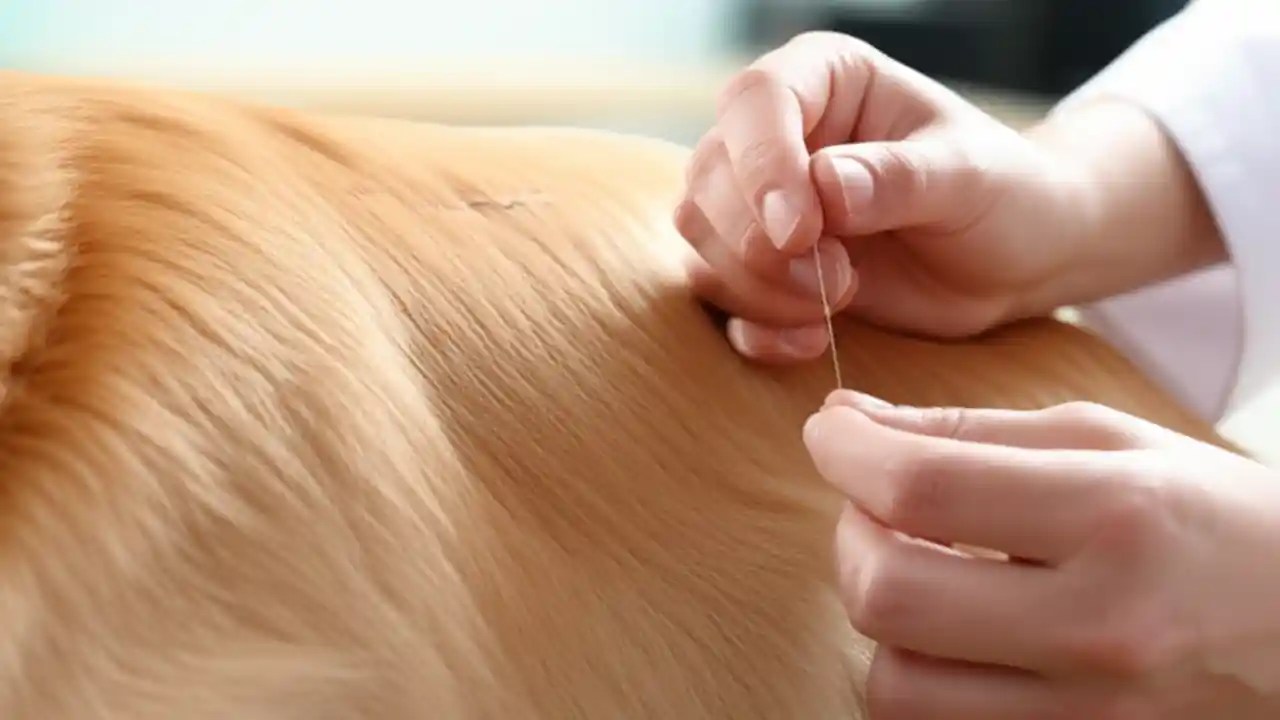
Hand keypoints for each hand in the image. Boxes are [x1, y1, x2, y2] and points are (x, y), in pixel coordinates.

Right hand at [676, 32, 1223, 360]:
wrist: (1015, 261)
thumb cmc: (1002, 196)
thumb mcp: (970, 178)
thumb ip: (900, 177)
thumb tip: (825, 186)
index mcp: (824, 80)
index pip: (756, 100)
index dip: (763, 165)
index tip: (803, 232)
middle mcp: (775, 134)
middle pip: (710, 175)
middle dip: (760, 242)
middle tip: (840, 281)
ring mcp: (757, 203)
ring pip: (701, 237)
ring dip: (757, 286)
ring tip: (837, 303)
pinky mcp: (758, 267)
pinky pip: (717, 297)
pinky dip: (755, 327)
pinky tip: (811, 340)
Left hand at [804, 390, 1279, 718]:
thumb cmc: (1214, 519)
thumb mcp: (1111, 443)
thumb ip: (966, 431)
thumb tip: (842, 417)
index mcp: (1116, 519)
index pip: (922, 487)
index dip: (845, 452)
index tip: (831, 434)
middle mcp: (1100, 629)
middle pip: (886, 595)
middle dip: (851, 537)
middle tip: (878, 508)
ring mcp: (1090, 716)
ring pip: (895, 687)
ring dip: (881, 622)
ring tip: (921, 575)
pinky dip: (920, 678)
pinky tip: (953, 634)